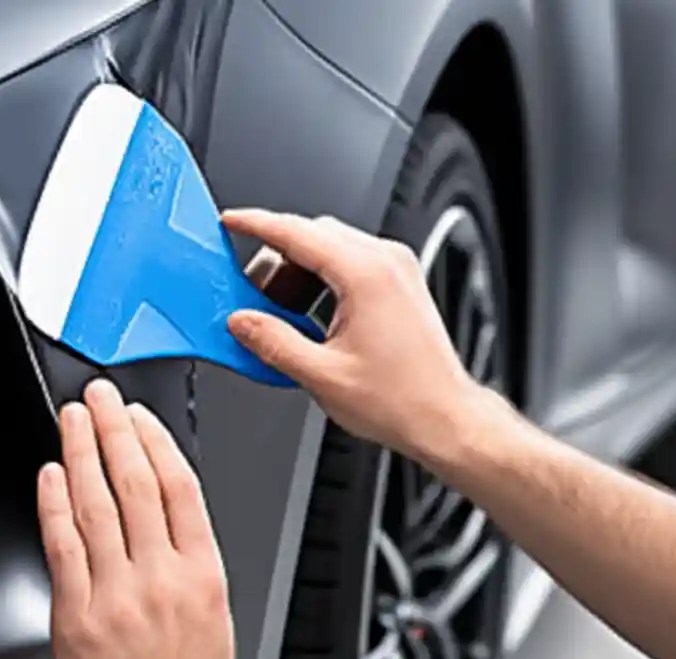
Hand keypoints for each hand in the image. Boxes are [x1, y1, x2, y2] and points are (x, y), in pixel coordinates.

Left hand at [38, 379, 234, 658]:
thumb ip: (187, 552)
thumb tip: (159, 496)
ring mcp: (115, 597)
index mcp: (202, 573)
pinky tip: (50, 476)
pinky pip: (62, 546)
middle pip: (135, 483)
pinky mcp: (75, 617)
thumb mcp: (213, 609)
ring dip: (80, 453)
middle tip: (100, 396)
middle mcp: (160, 579)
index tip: (138, 414)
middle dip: (114, 429)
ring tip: (72, 420)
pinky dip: (54, 504)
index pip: (179, 486)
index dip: (155, 439)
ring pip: (96, 505)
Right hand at [222, 209, 504, 463]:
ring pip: (330, 247)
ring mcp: (396, 270)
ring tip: (281, 314)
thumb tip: (241, 322)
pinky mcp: (400, 283)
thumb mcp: (320, 376)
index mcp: (365, 275)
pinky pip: (349, 262)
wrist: (444, 417)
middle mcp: (385, 263)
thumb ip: (272, 342)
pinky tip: (308, 315)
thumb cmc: (400, 400)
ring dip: (298, 271)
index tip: (231, 223)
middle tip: (251, 295)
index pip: (296, 232)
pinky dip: (321, 279)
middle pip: (312, 235)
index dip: (256, 224)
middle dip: (275, 260)